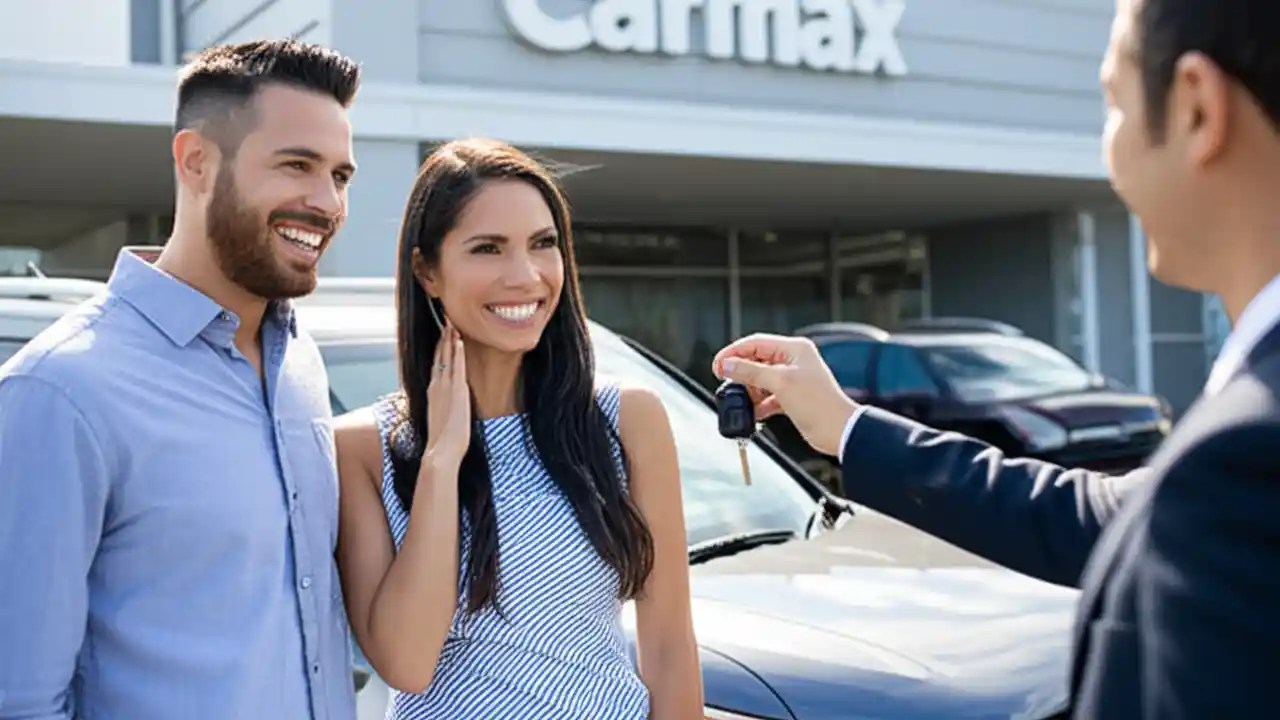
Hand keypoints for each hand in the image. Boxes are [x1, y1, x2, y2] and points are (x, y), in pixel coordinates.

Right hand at [424, 324, 469, 470]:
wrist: (441, 451)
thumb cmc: (443, 441)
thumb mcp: (441, 418)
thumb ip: (443, 407)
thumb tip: (448, 406)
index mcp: (433, 392)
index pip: (436, 365)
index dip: (439, 349)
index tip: (442, 335)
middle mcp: (436, 386)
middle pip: (439, 357)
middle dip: (443, 338)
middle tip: (446, 321)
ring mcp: (445, 388)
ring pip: (446, 358)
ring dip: (449, 340)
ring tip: (452, 324)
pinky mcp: (456, 391)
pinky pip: (456, 367)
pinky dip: (456, 353)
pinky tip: (459, 341)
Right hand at [712, 333, 858, 456]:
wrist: (839, 431)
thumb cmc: (819, 403)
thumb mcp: (780, 383)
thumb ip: (750, 372)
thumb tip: (727, 365)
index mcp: (794, 349)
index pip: (755, 343)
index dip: (734, 353)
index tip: (718, 365)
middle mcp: (793, 361)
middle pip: (756, 361)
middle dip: (741, 374)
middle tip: (726, 384)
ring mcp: (793, 380)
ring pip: (760, 380)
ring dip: (749, 391)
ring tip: (742, 402)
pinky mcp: (792, 398)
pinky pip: (768, 397)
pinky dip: (759, 404)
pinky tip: (755, 413)